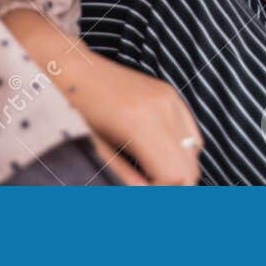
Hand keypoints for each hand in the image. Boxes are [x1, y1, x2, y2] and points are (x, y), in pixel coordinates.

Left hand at [54, 47, 201, 184]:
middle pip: (190, 167)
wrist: (72, 67)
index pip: (175, 175)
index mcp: (140, 123)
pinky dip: (181, 151)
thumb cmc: (72, 107)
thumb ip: (124, 177)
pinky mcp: (170, 93)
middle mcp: (162, 108)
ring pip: (194, 153)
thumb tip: (145, 197)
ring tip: (150, 175)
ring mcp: (169, 98)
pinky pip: (190, 133)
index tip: (144, 197)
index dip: (162, 194)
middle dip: (172, 187)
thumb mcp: (93, 147)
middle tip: (147, 190)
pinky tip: (156, 154)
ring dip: (178, 170)